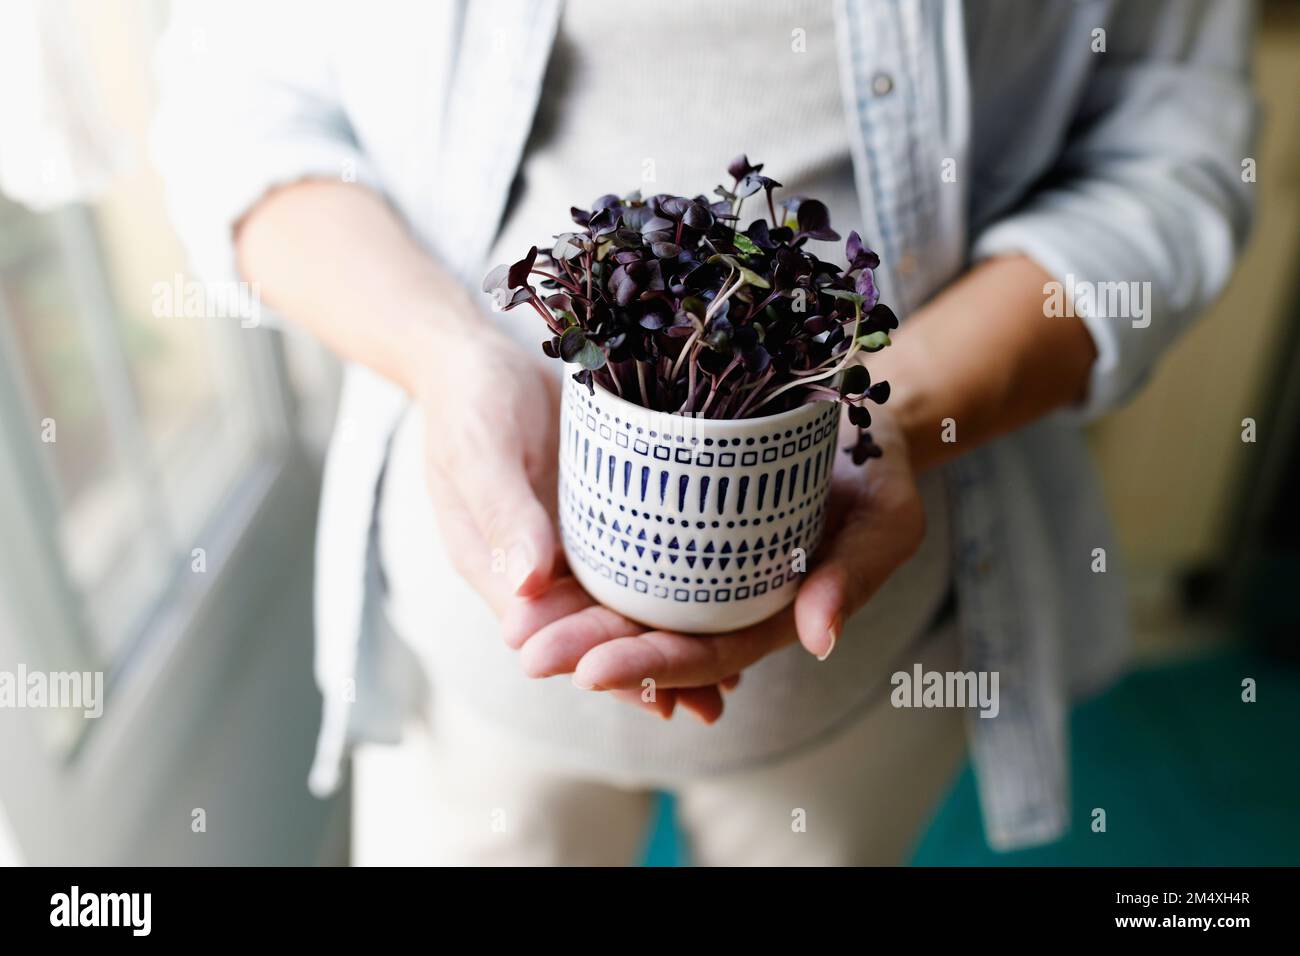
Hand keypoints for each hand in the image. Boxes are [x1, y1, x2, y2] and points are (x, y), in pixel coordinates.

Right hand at [415, 329, 733, 721]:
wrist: (483, 358)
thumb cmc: (468, 404)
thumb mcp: (479, 453)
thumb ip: (504, 514)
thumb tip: (526, 585)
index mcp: (501, 571)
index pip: (552, 634)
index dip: (600, 663)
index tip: (649, 694)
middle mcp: (542, 572)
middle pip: (599, 632)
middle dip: (649, 671)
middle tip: (709, 705)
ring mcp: (578, 546)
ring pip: (626, 606)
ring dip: (670, 643)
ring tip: (730, 684)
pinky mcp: (610, 514)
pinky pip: (645, 559)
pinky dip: (678, 587)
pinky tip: (726, 608)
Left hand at [515, 402, 926, 706]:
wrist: (854, 404)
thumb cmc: (881, 468)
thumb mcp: (887, 518)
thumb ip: (856, 575)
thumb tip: (818, 638)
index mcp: (769, 610)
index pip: (706, 650)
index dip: (652, 667)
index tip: (595, 670)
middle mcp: (721, 590)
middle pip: (651, 629)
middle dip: (588, 648)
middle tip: (529, 654)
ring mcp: (692, 551)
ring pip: (624, 591)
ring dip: (571, 614)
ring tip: (514, 625)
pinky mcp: (670, 505)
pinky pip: (621, 536)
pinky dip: (580, 557)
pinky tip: (533, 564)